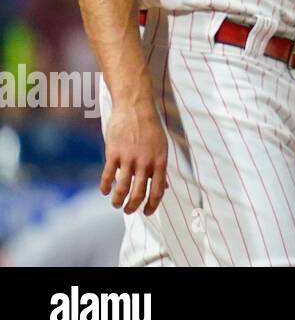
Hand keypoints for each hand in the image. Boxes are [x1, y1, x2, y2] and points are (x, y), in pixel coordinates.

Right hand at [101, 100, 167, 214]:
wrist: (135, 106)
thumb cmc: (150, 128)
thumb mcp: (162, 147)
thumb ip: (160, 168)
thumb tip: (164, 187)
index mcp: (160, 161)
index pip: (158, 190)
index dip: (153, 205)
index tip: (147, 212)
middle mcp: (145, 161)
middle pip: (139, 193)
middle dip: (133, 207)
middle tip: (128, 211)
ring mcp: (129, 157)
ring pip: (122, 188)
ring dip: (118, 201)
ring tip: (116, 204)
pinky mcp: (113, 153)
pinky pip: (108, 176)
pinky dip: (105, 187)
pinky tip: (105, 191)